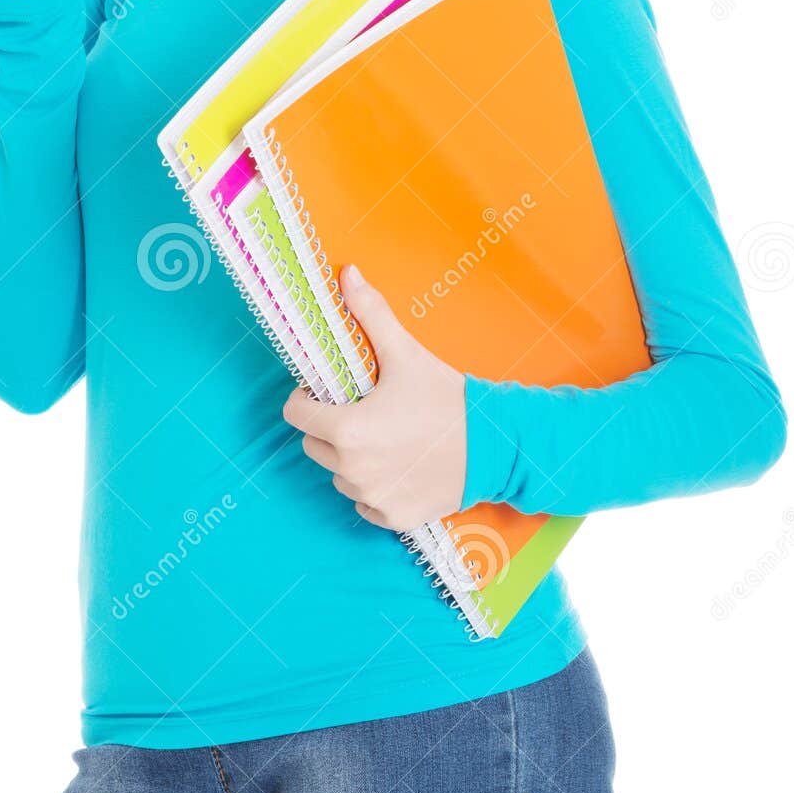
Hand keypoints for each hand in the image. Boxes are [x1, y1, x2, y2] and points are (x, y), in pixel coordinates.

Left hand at [283, 263, 467, 529]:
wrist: (498, 446)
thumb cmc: (447, 398)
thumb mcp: (405, 353)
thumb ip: (370, 313)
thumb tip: (345, 273)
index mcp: (346, 430)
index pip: (295, 415)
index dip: (307, 398)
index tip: (328, 391)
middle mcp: (352, 470)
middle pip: (314, 445)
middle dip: (329, 427)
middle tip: (364, 411)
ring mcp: (372, 498)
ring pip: (339, 475)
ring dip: (351, 459)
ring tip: (386, 437)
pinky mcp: (393, 519)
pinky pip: (365, 503)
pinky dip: (375, 487)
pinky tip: (400, 465)